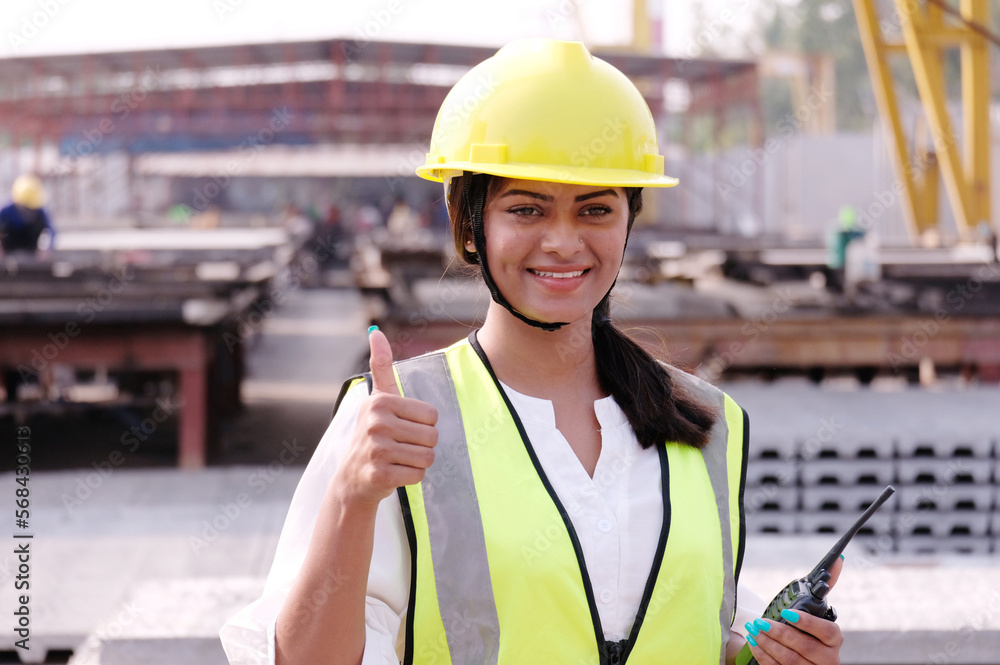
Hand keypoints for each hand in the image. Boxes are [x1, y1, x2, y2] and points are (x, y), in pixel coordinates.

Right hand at [333, 328, 437, 507]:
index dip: (424, 425)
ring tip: (398, 459)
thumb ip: (381, 365)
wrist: (352, 478)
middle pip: (432, 436)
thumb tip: (375, 331)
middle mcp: (376, 423)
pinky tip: (394, 472)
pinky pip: (418, 475)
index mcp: (380, 402)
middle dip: (423, 445)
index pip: (432, 415)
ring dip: (418, 462)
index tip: (403, 428)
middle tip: (401, 447)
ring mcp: (376, 450)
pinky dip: (412, 477)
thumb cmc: (373, 434)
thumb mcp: (378, 399)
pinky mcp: (380, 475)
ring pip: (428, 457)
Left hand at [744, 557, 844, 663]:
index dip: (807, 622)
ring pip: (789, 660)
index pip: (827, 632)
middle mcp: (828, 659)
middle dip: (779, 633)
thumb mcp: (821, 614)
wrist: (810, 663)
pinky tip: (753, 643)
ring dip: (768, 644)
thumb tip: (839, 560)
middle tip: (761, 622)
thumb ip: (827, 589)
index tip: (787, 613)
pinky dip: (763, 656)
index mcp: (834, 641)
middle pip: (804, 647)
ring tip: (753, 630)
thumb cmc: (813, 634)